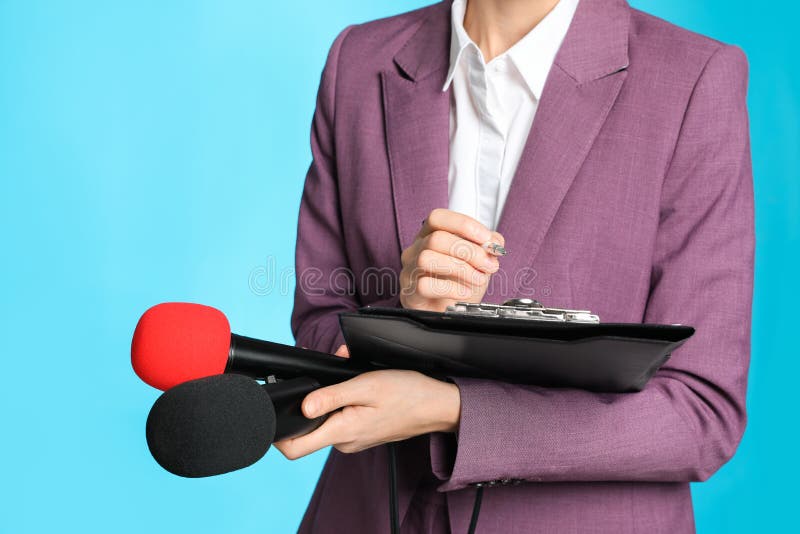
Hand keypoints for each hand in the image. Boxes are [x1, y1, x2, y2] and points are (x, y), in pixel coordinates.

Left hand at [273, 351, 459, 459]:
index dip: (278, 433)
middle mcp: (344, 441)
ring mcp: (353, 439)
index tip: (278, 410)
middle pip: (309, 427)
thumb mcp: (366, 386)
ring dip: (331, 396)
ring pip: (327, 419)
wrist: (437, 404)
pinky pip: (342, 418)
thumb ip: (331, 396)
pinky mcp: (361, 432)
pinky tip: (360, 385)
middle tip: (329, 375)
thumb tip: (302, 406)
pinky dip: (345, 400)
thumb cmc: (408, 392)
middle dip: (313, 398)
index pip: (294, 449)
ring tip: (351, 377)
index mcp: (342, 432)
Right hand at [400, 208, 504, 311]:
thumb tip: (494, 241)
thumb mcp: (479, 260)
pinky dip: (452, 289)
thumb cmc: (460, 283)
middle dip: (469, 251)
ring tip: (478, 279)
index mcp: (429, 235)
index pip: (437, 218)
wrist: (450, 311)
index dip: (462, 224)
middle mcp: (416, 250)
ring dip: (461, 268)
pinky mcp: (410, 293)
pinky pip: (425, 285)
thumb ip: (487, 246)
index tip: (485, 237)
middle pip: (436, 238)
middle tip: (488, 264)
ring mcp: (410, 271)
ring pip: (427, 258)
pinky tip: (466, 293)